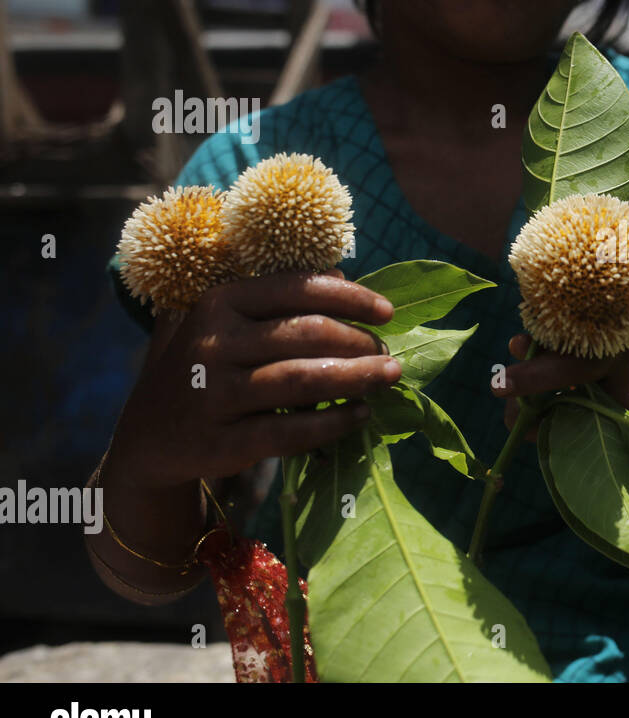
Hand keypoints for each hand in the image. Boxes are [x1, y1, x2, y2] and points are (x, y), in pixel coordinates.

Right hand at [110, 269, 402, 490]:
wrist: (150, 435)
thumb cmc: (207, 369)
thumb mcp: (231, 324)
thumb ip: (280, 300)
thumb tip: (343, 275)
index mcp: (221, 303)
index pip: (298, 288)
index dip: (351, 298)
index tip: (387, 312)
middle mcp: (214, 343)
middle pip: (307, 334)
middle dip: (360, 342)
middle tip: (389, 353)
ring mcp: (215, 394)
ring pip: (304, 380)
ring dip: (357, 378)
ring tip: (389, 377)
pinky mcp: (222, 442)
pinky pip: (291, 432)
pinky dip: (334, 423)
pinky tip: (361, 415)